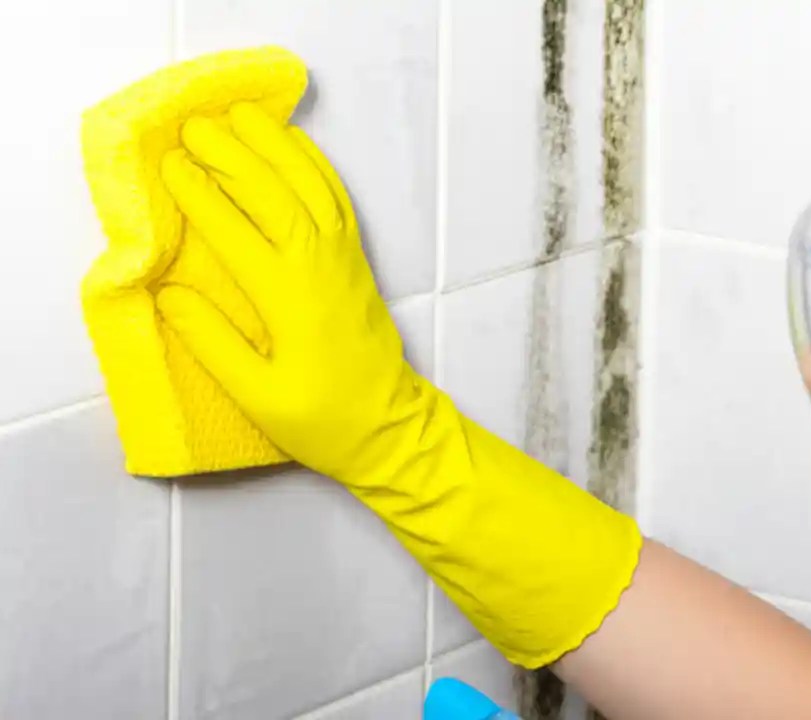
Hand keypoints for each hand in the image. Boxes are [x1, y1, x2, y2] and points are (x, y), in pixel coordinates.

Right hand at [157, 102, 423, 482]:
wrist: (388, 426)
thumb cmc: (321, 418)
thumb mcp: (256, 395)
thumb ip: (211, 342)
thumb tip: (169, 293)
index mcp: (288, 298)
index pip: (235, 232)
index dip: (200, 195)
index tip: (169, 166)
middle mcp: (319, 265)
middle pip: (273, 193)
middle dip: (232, 154)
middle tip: (194, 125)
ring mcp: (343, 258)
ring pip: (309, 186)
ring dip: (275, 147)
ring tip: (241, 114)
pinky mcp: (356, 260)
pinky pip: (337, 199)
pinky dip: (316, 165)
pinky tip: (295, 143)